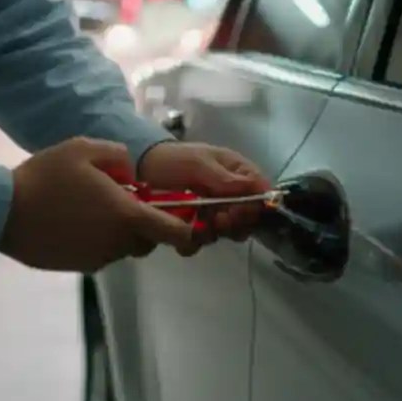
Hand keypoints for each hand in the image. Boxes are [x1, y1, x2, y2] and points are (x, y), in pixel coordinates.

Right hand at [0, 137, 193, 272]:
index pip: (174, 232)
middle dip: (143, 223)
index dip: (185, 226)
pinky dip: (96, 240)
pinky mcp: (78, 267)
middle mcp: (117, 243)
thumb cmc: (46, 177)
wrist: (2, 213)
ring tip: (91, 208)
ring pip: (123, 247)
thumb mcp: (84, 149)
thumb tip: (132, 173)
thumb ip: (118, 156)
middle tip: (120, 200)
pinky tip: (73, 222)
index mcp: (127, 216)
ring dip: (117, 231)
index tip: (181, 215)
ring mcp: (97, 258)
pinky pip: (100, 253)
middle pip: (147, 239)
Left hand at [138, 142, 270, 254]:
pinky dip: (195, 241)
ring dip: (216, 232)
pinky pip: (204, 240)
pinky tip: (184, 235)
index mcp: (236, 172)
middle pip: (248, 217)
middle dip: (235, 222)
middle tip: (218, 219)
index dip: (256, 205)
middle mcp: (229, 193)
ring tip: (200, 226)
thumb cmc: (172, 160)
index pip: (262, 191)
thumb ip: (224, 179)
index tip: (239, 211)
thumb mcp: (198, 164)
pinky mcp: (196, 226)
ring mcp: (213, 211)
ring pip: (228, 231)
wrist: (140, 169)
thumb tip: (257, 189)